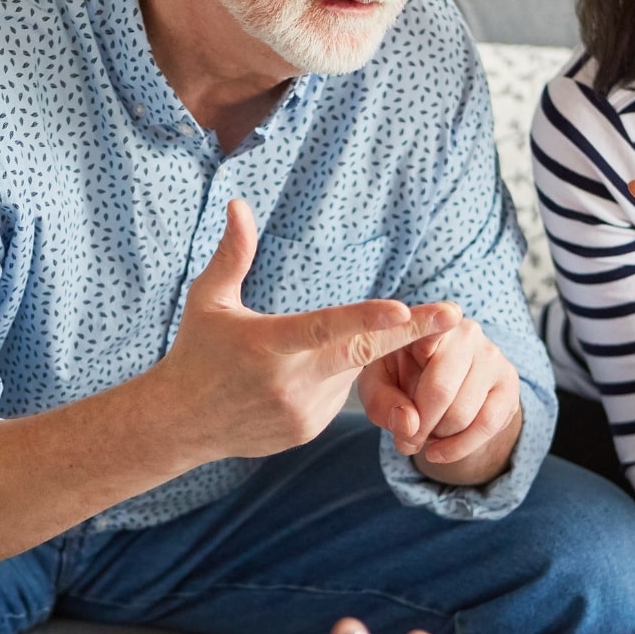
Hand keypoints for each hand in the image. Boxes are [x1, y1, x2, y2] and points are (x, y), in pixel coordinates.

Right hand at [157, 200, 461, 461]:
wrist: (180, 424)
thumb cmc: (195, 352)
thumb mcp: (207, 300)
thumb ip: (232, 254)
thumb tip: (239, 204)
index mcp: (267, 345)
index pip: (325, 328)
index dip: (367, 319)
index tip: (403, 308)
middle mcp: (290, 382)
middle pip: (362, 353)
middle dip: (412, 332)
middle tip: (454, 314)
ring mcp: (303, 411)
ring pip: (350, 371)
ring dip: (347, 352)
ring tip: (292, 353)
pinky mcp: (308, 429)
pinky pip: (338, 395)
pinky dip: (331, 376)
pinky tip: (293, 377)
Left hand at [358, 318, 522, 481]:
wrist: (439, 388)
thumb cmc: (399, 378)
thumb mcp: (378, 386)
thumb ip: (382, 402)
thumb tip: (409, 425)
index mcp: (428, 321)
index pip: (429, 329)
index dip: (424, 343)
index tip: (421, 350)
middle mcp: (466, 332)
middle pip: (441, 390)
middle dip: (419, 426)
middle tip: (405, 441)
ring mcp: (492, 356)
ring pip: (463, 413)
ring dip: (437, 437)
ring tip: (423, 437)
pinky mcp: (509, 383)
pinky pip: (488, 425)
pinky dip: (459, 447)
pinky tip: (439, 452)